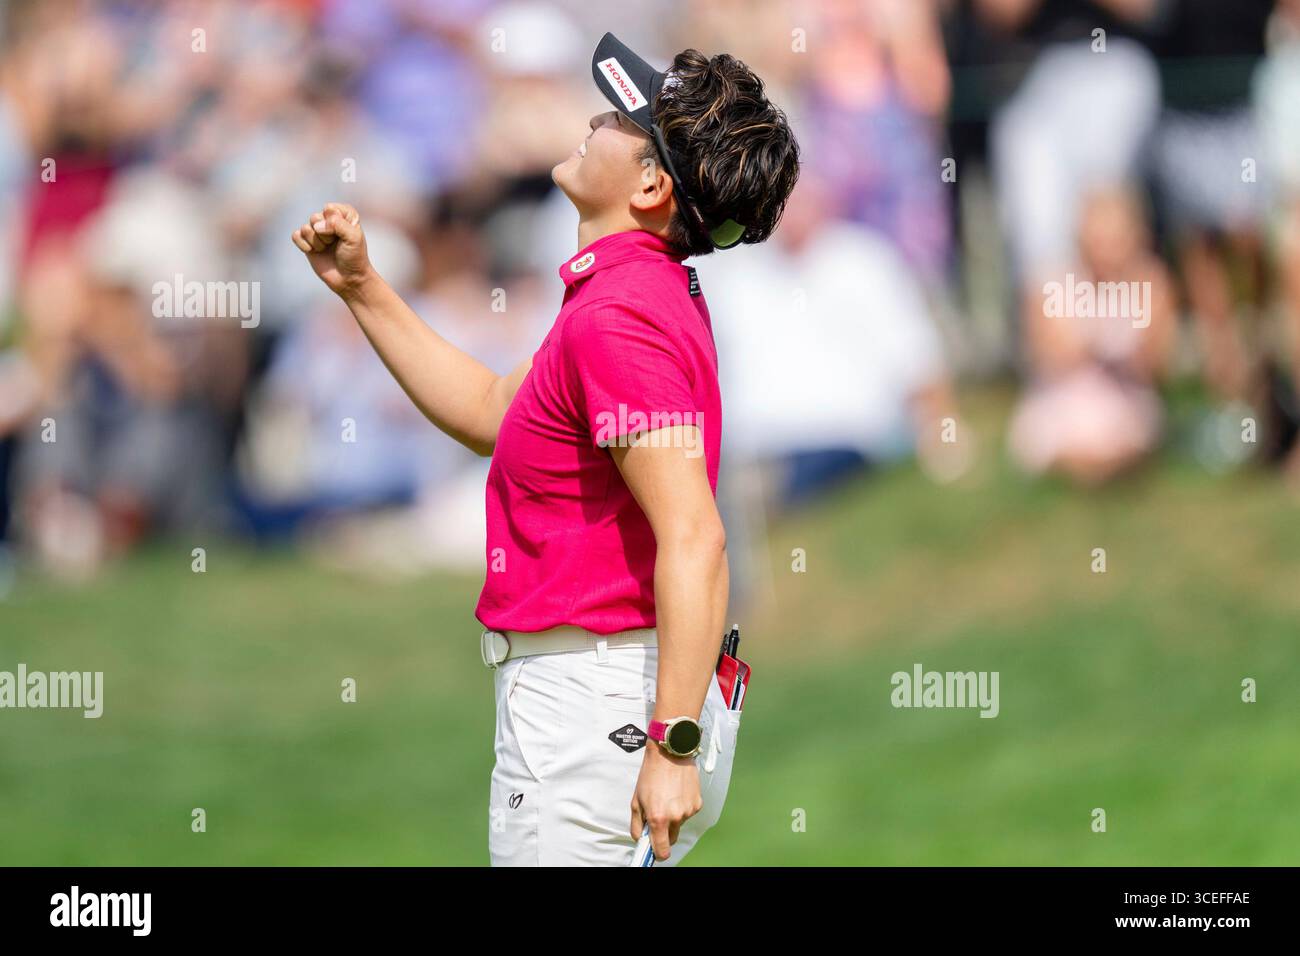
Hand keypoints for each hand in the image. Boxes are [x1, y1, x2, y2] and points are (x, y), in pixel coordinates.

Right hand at [291, 202, 372, 296]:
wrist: (348, 279)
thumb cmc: (354, 257)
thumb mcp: (354, 238)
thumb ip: (338, 224)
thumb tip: (316, 226)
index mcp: (344, 214)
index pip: (329, 209)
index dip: (334, 223)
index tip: (345, 235)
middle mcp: (329, 219)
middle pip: (315, 217)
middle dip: (324, 234)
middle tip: (334, 244)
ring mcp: (317, 230)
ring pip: (305, 228)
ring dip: (316, 242)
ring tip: (326, 249)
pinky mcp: (306, 241)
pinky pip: (296, 235)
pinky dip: (304, 245)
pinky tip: (314, 252)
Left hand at [630, 742, 702, 861]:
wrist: (670, 753)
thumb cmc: (651, 774)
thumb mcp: (636, 800)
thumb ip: (636, 824)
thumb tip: (640, 839)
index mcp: (658, 818)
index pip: (662, 850)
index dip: (657, 853)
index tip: (654, 851)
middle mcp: (676, 817)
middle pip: (671, 839)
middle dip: (664, 834)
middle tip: (657, 817)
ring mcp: (688, 811)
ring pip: (679, 824)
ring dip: (673, 817)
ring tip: (667, 797)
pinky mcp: (697, 804)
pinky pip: (688, 813)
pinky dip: (682, 807)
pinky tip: (676, 793)